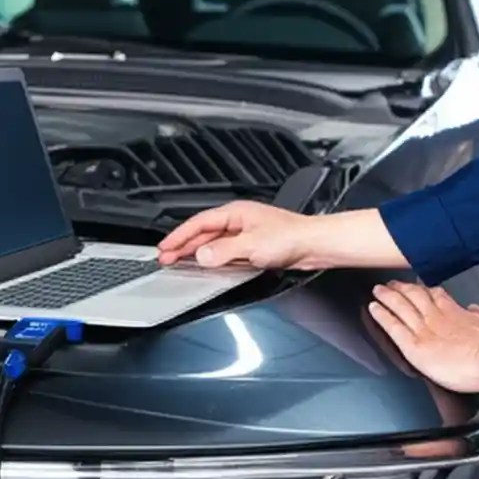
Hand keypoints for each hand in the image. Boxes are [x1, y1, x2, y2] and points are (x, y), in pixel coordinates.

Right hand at [156, 200, 317, 268]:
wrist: (314, 245)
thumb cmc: (291, 237)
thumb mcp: (252, 245)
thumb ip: (223, 251)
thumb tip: (201, 255)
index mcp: (236, 213)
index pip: (199, 223)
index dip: (179, 236)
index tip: (165, 247)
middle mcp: (239, 221)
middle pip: (204, 233)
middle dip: (183, 245)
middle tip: (165, 258)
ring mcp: (246, 234)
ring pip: (213, 243)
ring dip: (196, 252)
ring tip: (179, 262)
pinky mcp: (253, 247)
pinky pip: (225, 252)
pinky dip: (212, 258)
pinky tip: (208, 266)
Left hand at [368, 281, 478, 392]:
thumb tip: (475, 310)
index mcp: (455, 312)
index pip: (435, 296)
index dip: (424, 289)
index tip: (417, 284)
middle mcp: (436, 317)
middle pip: (414, 295)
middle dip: (402, 288)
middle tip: (391, 282)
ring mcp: (423, 329)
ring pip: (400, 306)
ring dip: (387, 296)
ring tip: (377, 290)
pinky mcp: (413, 345)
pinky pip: (392, 326)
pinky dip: (382, 315)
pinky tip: (373, 308)